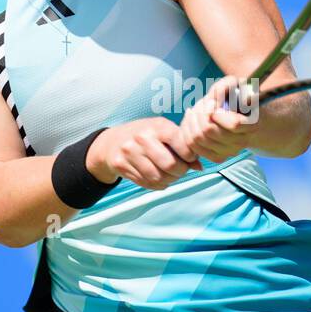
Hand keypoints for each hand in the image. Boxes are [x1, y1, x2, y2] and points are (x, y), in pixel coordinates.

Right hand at [87, 118, 203, 190]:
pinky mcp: (121, 165)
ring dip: (170, 180)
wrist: (111, 142)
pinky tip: (160, 178)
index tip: (190, 158)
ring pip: (158, 177)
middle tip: (182, 170)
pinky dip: (158, 184)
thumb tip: (199, 167)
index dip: (189, 155)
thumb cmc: (144, 136)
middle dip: (181, 171)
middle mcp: (141, 138)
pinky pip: (147, 183)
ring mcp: (129, 152)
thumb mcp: (162, 132)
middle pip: (169, 165)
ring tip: (171, 175)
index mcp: (156, 126)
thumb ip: (181, 145)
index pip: (180, 143)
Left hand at [175, 75, 259, 165]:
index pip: (233, 124)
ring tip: (196, 110)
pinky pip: (192, 146)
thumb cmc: (235, 97)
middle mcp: (242, 141)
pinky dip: (187, 131)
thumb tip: (222, 97)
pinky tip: (191, 120)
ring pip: (198, 139)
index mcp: (252, 124)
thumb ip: (227, 85)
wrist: (239, 115)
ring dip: (191, 121)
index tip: (212, 102)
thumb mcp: (235, 85)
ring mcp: (229, 152)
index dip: (217, 112)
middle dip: (200, 113)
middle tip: (202, 104)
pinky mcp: (217, 157)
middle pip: (209, 131)